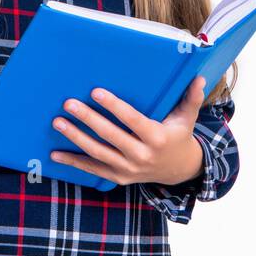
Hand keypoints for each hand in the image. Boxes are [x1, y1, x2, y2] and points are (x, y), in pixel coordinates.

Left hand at [49, 76, 207, 186]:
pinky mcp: (119, 178)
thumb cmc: (178, 136)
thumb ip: (192, 98)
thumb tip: (200, 78)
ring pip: (98, 153)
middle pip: (110, 136)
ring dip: (76, 138)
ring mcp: (129, 169)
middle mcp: (142, 155)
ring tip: (58, 122)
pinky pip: (93, 169)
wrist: (180, 171)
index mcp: (157, 137)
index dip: (113, 106)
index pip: (131, 120)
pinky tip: (55, 154)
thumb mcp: (187, 118)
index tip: (95, 92)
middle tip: (68, 104)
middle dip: (88, 119)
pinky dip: (74, 162)